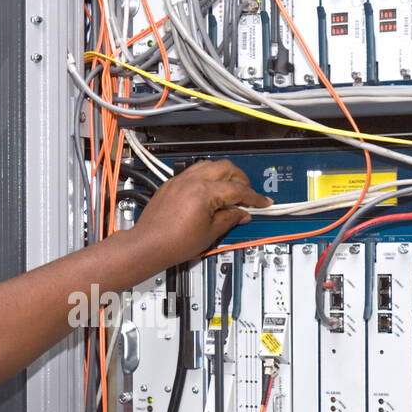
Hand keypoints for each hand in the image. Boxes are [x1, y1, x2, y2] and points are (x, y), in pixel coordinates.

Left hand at [130, 159, 271, 265]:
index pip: (237, 190)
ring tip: (231, 189)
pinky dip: (208, 176)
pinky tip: (211, 190)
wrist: (148, 245)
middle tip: (248, 195)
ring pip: (209, 165)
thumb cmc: (173, 243)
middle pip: (226, 168)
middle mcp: (192, 180)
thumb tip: (242, 213)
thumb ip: (229, 219)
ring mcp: (180, 180)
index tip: (263, 202)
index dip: (254, 197)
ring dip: (224, 174)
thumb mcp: (210, 234)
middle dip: (241, 180)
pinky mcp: (172, 184)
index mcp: (204, 192)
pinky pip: (194, 171)